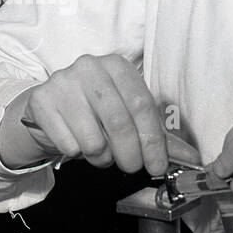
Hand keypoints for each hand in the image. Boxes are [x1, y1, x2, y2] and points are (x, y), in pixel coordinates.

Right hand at [0, 54, 168, 175]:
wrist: (48, 111)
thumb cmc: (93, 113)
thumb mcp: (127, 117)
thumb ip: (157, 136)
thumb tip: (191, 158)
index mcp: (117, 66)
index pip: (142, 105)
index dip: (153, 141)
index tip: (157, 166)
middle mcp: (89, 67)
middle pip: (119, 122)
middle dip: (130, 155)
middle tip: (131, 167)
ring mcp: (62, 82)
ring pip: (92, 139)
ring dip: (101, 157)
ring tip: (99, 152)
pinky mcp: (41, 101)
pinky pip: (68, 144)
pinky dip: (76, 154)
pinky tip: (75, 143)